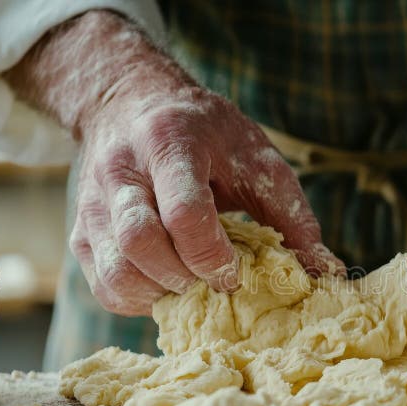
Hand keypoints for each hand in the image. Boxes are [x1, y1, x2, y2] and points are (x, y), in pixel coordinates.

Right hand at [3, 11, 341, 315]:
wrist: (133, 103)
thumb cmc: (208, 136)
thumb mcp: (257, 159)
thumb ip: (292, 216)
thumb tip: (325, 272)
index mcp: (170, 143)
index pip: (184, 212)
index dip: (213, 255)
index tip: (236, 271)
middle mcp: (121, 172)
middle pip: (141, 244)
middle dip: (186, 277)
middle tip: (216, 280)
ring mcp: (92, 204)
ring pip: (115, 271)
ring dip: (161, 293)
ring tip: (192, 283)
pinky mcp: (81, 232)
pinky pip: (103, 285)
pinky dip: (139, 300)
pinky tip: (167, 285)